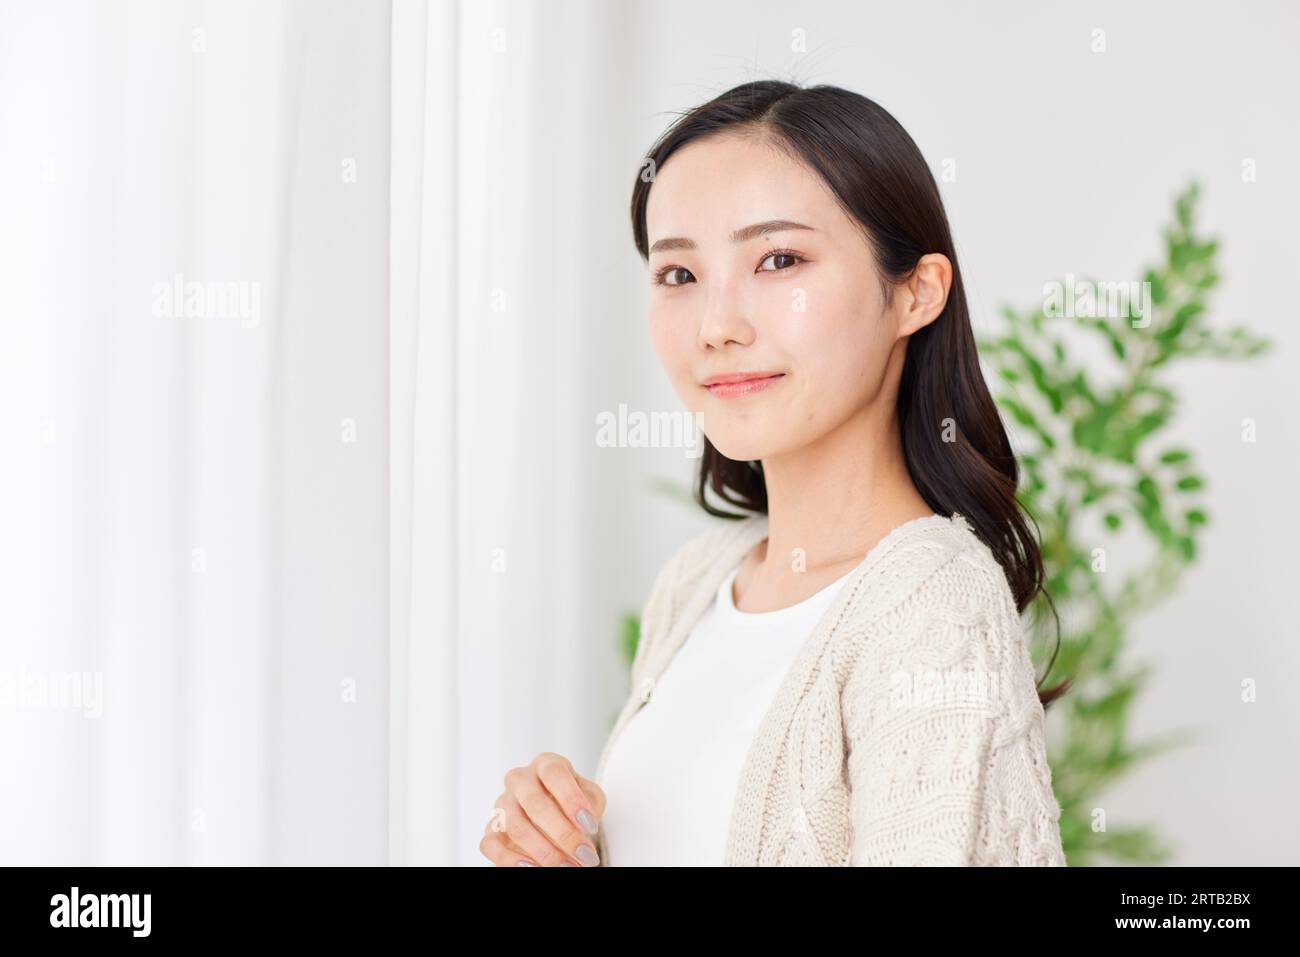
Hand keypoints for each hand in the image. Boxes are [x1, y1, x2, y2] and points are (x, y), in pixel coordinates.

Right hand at [481, 752, 605, 866]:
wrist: (557, 819)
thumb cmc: (574, 804)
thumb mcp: (591, 798)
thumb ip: (590, 805)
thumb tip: (582, 828)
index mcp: (545, 764)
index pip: (554, 773)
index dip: (572, 799)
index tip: (590, 826)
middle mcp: (520, 779)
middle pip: (535, 803)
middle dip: (563, 834)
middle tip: (585, 855)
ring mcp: (502, 803)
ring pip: (516, 826)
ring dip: (544, 851)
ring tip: (568, 866)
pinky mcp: (492, 829)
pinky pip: (491, 845)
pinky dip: (511, 860)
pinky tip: (534, 868)